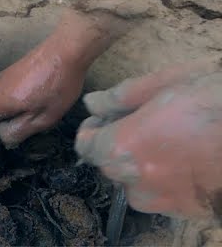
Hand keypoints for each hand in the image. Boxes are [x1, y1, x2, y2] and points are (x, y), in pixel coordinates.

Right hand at [0, 9, 125, 146]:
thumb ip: (17, 131)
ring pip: (0, 102)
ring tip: (41, 107)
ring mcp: (1, 77)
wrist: (65, 51)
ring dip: (15, 109)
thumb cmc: (55, 87)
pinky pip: (8, 92)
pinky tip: (42, 95)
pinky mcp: (11, 71)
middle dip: (4, 121)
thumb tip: (1, 136)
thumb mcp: (42, 119)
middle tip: (31, 122)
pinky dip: (20, 98)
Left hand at [75, 59, 221, 219]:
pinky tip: (188, 159)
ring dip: (143, 168)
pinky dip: (168, 182)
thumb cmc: (218, 98)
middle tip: (143, 124)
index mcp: (124, 148)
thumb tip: (94, 104)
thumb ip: (123, 97)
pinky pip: (166, 199)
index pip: (86, 146)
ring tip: (170, 142)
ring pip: (137, 187)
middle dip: (118, 146)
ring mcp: (168, 201)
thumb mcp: (168, 83)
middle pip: (111, 167)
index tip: (105, 117)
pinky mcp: (193, 211)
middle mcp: (140, 182)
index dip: (93, 128)